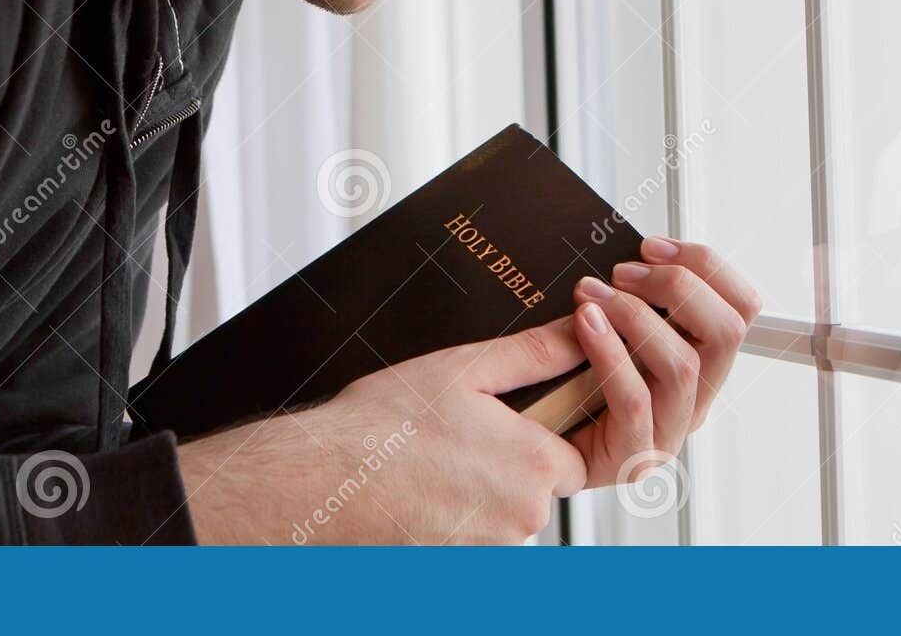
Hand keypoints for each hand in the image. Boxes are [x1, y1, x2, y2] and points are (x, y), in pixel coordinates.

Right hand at [177, 317, 588, 544]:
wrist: (322, 481)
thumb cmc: (384, 426)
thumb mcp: (465, 368)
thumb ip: (535, 353)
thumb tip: (577, 335)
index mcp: (536, 464)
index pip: (574, 455)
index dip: (544, 433)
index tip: (510, 419)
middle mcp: (523, 517)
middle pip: (541, 487)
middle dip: (511, 460)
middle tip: (461, 433)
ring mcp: (491, 549)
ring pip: (505, 511)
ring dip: (480, 486)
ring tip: (434, 457)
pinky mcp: (460, 566)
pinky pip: (475, 535)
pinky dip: (455, 511)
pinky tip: (422, 486)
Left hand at [568, 235, 759, 486]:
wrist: (512, 431)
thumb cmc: (556, 369)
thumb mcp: (608, 318)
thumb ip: (635, 290)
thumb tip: (641, 249)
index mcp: (699, 359)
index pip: (741, 306)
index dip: (704, 266)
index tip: (651, 246)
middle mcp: (692, 395)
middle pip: (729, 331)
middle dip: (676, 285)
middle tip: (621, 272)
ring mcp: (666, 430)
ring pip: (683, 366)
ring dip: (635, 316)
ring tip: (590, 296)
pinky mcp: (631, 457)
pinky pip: (635, 401)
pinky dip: (610, 354)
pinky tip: (584, 324)